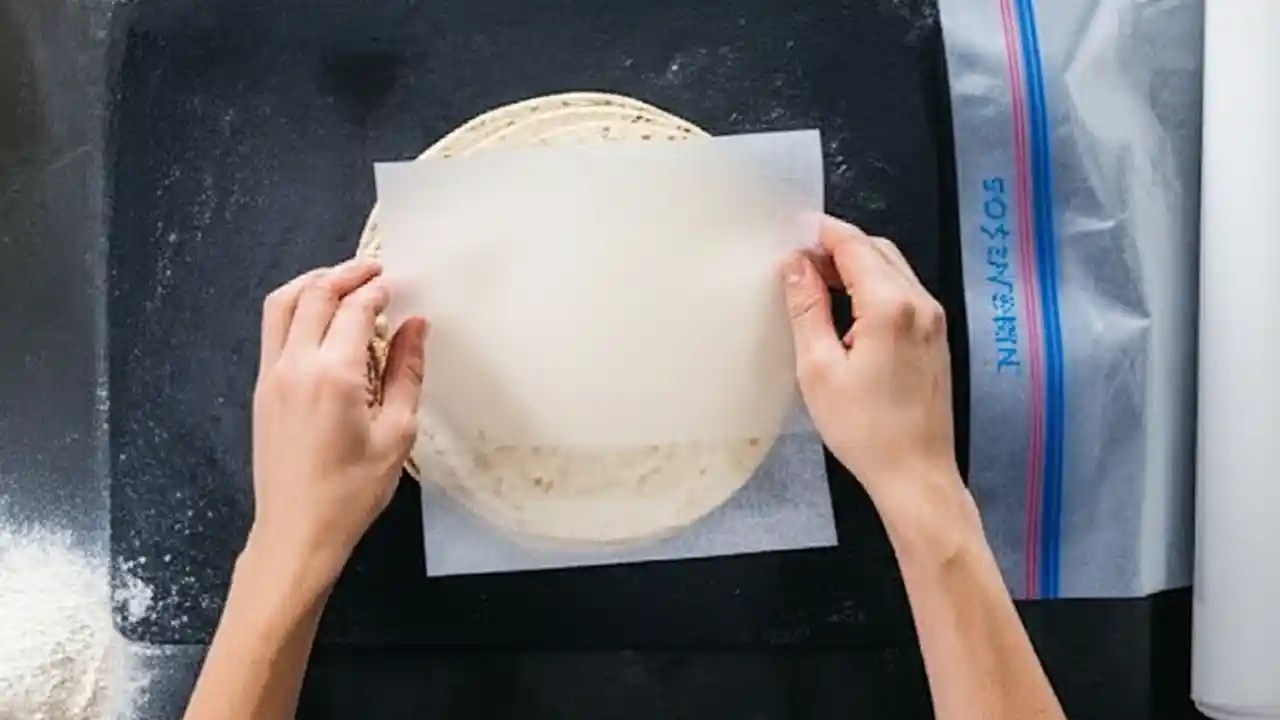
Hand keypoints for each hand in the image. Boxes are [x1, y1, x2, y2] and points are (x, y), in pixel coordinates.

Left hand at [248, 258, 427, 587]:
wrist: (297, 532)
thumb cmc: (353, 491)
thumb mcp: (397, 433)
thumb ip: (406, 372)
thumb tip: (416, 325)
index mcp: (333, 375)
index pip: (354, 309)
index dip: (378, 290)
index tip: (398, 285)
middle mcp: (294, 366)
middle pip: (313, 294)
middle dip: (345, 274)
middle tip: (375, 271)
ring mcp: (271, 376)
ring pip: (282, 305)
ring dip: (313, 284)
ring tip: (343, 284)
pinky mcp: (262, 389)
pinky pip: (274, 331)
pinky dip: (297, 310)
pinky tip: (322, 321)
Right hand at [782, 217, 963, 514]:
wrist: (915, 474)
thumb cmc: (866, 430)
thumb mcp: (818, 368)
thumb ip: (807, 308)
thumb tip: (796, 265)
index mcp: (891, 306)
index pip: (855, 246)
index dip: (822, 232)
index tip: (794, 229)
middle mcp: (920, 305)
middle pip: (878, 251)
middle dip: (838, 248)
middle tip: (800, 261)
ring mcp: (933, 322)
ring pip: (893, 271)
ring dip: (856, 268)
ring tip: (817, 287)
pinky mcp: (935, 339)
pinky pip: (903, 295)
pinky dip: (874, 290)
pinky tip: (847, 314)